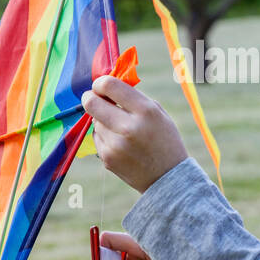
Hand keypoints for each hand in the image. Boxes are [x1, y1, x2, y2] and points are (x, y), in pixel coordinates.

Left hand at [81, 75, 188, 193]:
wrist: (168, 177)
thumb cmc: (164, 139)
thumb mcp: (158, 113)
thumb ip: (134, 98)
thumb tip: (105, 87)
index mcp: (145, 111)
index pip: (110, 86)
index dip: (101, 82)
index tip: (101, 86)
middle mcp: (128, 127)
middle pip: (92, 103)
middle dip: (90, 97)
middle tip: (94, 98)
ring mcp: (115, 145)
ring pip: (94, 121)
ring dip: (102, 120)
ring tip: (121, 130)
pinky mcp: (107, 158)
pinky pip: (96, 137)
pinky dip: (105, 136)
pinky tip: (121, 144)